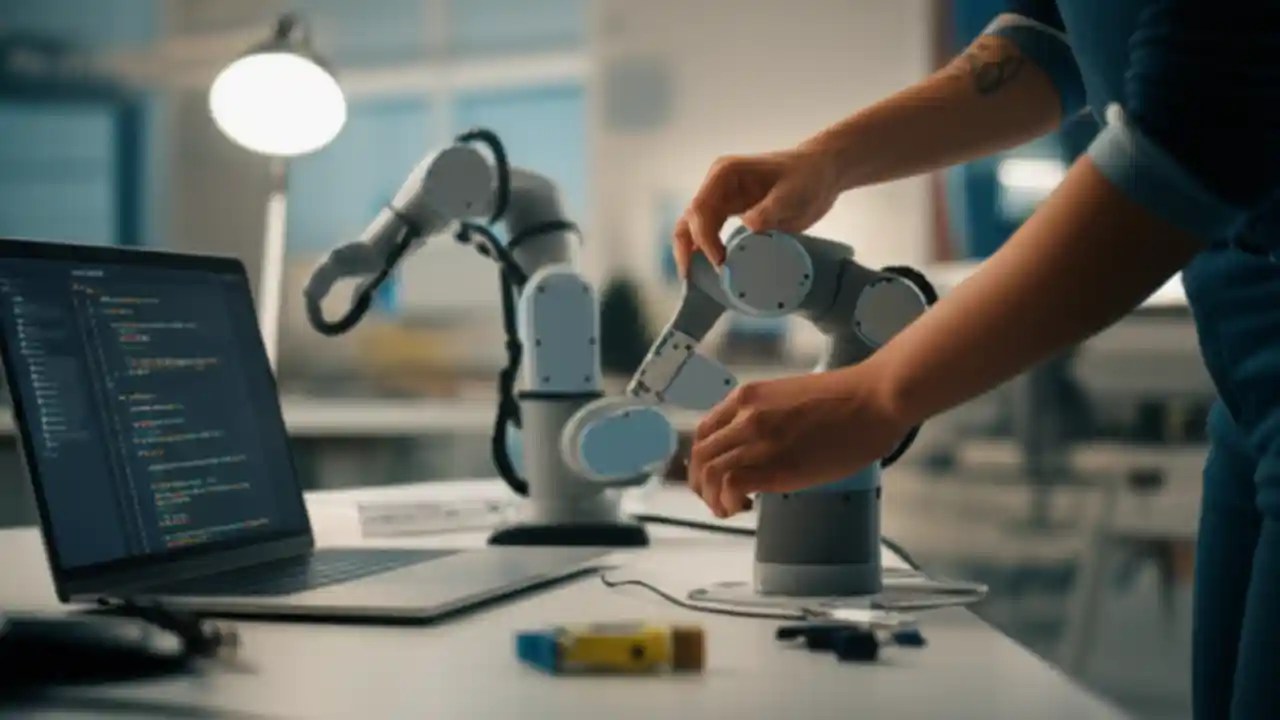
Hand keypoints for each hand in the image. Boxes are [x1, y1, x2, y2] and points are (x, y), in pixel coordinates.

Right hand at [673, 147, 842, 275]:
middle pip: (690, 219)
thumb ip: (770, 210)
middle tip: (693, 278)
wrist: (821, 174)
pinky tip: (709, 271)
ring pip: (694, 227)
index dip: (704, 238)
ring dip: (692, 252)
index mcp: (725, 175)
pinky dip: (706, 252)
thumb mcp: (792, 193)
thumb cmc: (808, 177)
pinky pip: (710, 233)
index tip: (721, 262)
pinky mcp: (731, 213)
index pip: (701, 209)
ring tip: (694, 279)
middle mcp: (717, 186)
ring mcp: (722, 200)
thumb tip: (748, 228)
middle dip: (689, 248)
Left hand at [688, 368, 907, 517]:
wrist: (875, 399)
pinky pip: (729, 485)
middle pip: (700, 455)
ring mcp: (758, 439)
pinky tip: (742, 508)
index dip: (703, 460)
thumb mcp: (791, 399)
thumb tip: (763, 447)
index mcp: (747, 397)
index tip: (715, 477)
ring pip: (708, 472)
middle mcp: (745, 416)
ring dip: (711, 498)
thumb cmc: (848, 400)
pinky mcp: (774, 464)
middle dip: (701, 484)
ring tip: (728, 509)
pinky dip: (726, 502)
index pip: (703, 432)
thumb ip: (767, 418)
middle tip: (718, 500)